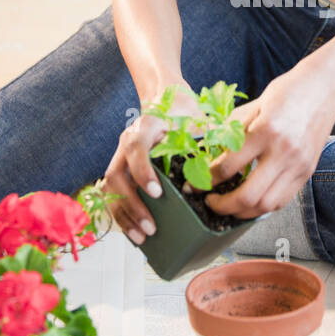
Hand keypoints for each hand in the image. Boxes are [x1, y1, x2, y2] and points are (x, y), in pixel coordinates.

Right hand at [101, 82, 204, 244]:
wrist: (166, 98)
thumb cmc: (184, 111)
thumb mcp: (197, 119)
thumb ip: (207, 138)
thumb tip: (225, 166)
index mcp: (146, 126)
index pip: (135, 148)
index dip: (142, 172)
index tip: (156, 193)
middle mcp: (127, 140)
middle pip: (116, 175)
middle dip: (132, 205)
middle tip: (151, 227)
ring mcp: (120, 155)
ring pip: (110, 189)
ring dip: (124, 215)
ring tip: (142, 237)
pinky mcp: (120, 167)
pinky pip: (112, 194)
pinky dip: (121, 215)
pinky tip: (134, 232)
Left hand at [204, 70, 334, 219]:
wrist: (325, 88)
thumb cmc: (288, 92)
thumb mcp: (254, 104)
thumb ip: (232, 130)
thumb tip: (208, 151)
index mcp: (265, 131)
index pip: (228, 166)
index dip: (207, 179)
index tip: (195, 184)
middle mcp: (283, 152)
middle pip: (248, 196)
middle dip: (222, 205)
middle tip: (209, 202)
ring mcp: (298, 165)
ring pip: (266, 206)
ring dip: (242, 212)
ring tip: (228, 206)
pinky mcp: (307, 173)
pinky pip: (282, 201)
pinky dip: (262, 207)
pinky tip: (250, 201)